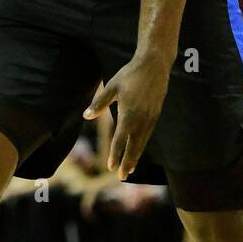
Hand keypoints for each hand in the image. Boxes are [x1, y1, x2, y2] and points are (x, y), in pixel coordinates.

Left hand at [83, 56, 169, 179]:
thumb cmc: (130, 74)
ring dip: (136, 156)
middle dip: (128, 162)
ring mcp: (150, 118)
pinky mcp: (156, 114)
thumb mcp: (112, 86)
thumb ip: (100, 103)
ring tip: (130, 169)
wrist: (154, 65)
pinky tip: (138, 149)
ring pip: (143, 142)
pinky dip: (143, 145)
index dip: (115, 154)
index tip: (111, 167)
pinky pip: (148, 134)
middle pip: (134, 146)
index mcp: (129, 114)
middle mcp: (141, 119)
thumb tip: (86, 116)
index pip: (120, 140)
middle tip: (122, 177)